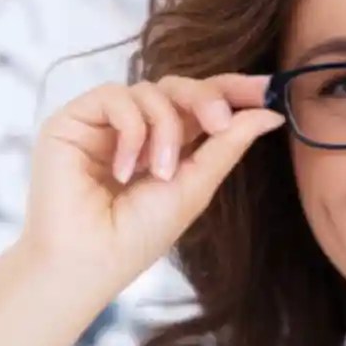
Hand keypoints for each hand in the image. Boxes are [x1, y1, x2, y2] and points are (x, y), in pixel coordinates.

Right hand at [16, 74, 284, 303]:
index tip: (269, 88)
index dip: (234, 89)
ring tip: (161, 173)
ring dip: (166, 129)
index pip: (201, 102)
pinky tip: (124, 170)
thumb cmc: (139, 234)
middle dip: (206, 98)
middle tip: (219, 123)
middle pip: (178, 86)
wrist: (89, 259)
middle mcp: (136, 127)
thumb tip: (272, 113)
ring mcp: (104, 122)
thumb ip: (229, 144)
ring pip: (151, 90)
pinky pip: (115, 97)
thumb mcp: (196, 184)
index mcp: (167, 143)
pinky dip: (131, 131)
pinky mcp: (73, 120)